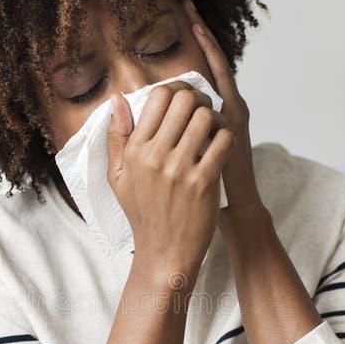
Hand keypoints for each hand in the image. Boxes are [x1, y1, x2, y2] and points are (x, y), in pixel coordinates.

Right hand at [107, 80, 234, 279]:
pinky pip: (224, 140)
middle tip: (204, 112)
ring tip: (214, 130)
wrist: (164, 253)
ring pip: (207, 116)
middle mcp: (155, 156)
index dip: (178, 90)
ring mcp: (180, 169)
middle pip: (185, 100)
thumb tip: (118, 99)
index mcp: (135, 151)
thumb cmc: (143, 214)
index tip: (185, 102)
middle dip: (200, 99)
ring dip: (216, 118)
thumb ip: (117, 137)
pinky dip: (227, 138)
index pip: (159, 96)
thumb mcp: (118, 177)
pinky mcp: (204, 182)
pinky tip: (222, 148)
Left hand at [181, 0, 265, 224]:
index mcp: (206, 113)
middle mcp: (223, 105)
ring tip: (192, 11)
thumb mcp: (175, 154)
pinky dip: (214, 63)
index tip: (177, 10)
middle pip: (210, 57)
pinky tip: (204, 44)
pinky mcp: (236, 122)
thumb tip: (129, 106)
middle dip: (199, 27)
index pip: (195, 69)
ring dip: (206, 39)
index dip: (190, 42)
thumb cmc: (199, 189)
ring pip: (219, 66)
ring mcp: (231, 111)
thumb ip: (159, 130)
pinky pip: (224, 86)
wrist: (229, 211)